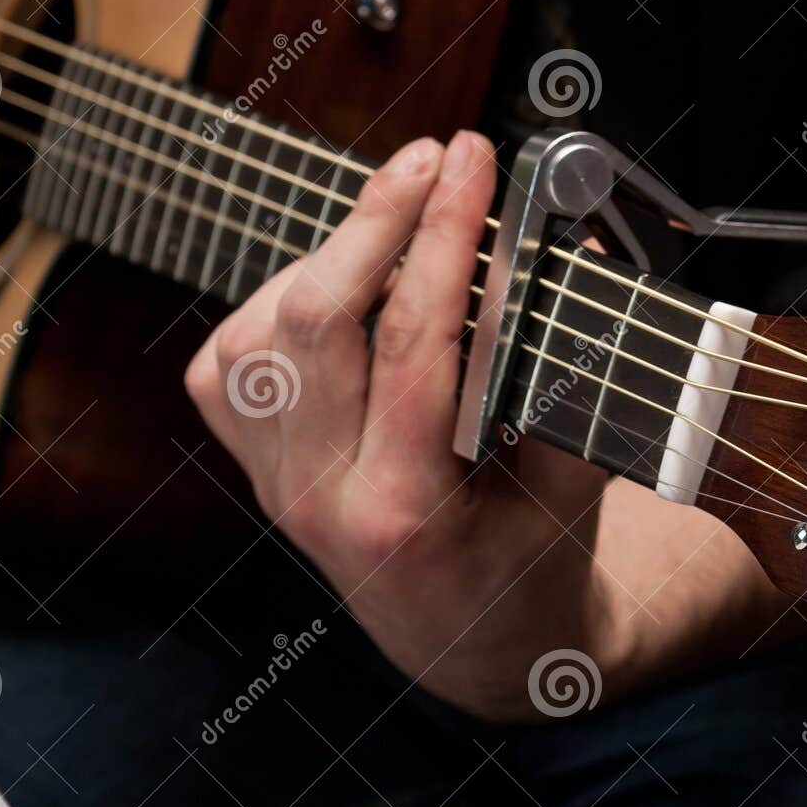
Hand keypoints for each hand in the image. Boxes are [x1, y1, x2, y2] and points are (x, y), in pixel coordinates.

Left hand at [186, 132, 785, 720]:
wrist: (476, 647)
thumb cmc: (535, 566)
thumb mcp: (573, 480)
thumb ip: (565, 372)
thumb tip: (559, 247)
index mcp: (404, 514)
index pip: (414, 344)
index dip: (446, 236)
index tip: (475, 163)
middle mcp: (317, 499)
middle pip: (311, 321)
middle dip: (375, 219)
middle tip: (435, 159)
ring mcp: (273, 485)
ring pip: (259, 330)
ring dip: (330, 260)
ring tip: (401, 235)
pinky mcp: (255, 468)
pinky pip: (232, 359)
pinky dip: (283, 304)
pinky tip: (344, 298)